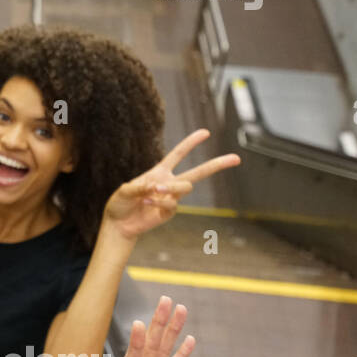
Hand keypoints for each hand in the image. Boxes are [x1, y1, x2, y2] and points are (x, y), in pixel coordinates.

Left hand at [103, 129, 239, 239]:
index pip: (178, 155)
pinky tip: (146, 202)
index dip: (190, 143)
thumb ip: (140, 186)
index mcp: (159, 172)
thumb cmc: (120, 203)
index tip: (205, 132)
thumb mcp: (125, 190)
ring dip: (171, 187)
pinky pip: (172, 204)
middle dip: (217, 165)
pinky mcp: (169, 212)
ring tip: (154, 190)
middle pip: (198, 172)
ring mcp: (171, 198)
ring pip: (185, 187)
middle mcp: (168, 183)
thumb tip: (157, 186)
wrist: (119, 224)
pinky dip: (159, 201)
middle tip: (237, 158)